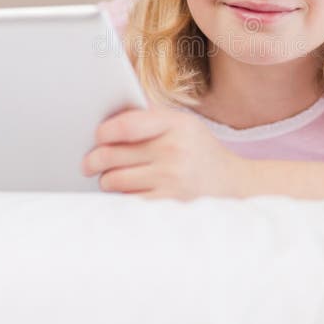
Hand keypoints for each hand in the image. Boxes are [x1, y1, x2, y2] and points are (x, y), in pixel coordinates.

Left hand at [81, 107, 248, 200]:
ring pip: (115, 179)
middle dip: (94, 160)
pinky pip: (127, 199)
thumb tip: (105, 122)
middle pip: (113, 154)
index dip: (103, 132)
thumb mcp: (184, 126)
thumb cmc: (200, 152)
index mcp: (177, 124)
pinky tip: (125, 193)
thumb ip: (150, 120)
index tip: (97, 137)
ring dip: (107, 180)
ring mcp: (171, 179)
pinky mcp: (168, 204)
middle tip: (89, 164)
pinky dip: (122, 197)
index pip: (126, 125)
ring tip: (109, 178)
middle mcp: (174, 150)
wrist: (234, 185)